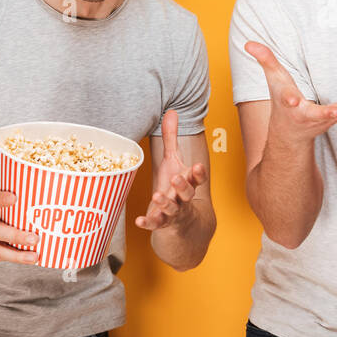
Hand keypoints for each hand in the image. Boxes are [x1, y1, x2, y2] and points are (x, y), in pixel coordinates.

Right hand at [0, 191, 39, 265]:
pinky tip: (32, 258)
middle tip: (34, 238)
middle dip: (16, 235)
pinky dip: (18, 258)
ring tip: (34, 256)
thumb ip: (8, 207)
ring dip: (18, 255)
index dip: (1, 199)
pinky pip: (4, 257)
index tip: (14, 197)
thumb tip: (43, 200)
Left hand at [137, 110, 207, 231]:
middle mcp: (183, 198)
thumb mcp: (173, 161)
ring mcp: (174, 212)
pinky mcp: (162, 223)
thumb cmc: (175, 185)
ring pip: (173, 209)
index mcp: (188, 182)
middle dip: (183, 186)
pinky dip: (148, 223)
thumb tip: (171, 111)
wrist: (183, 221)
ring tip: (157, 196)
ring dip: (166, 203)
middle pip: (187, 193)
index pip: (197, 177)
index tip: (197, 166)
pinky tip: (139, 221)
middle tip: (177, 178)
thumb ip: (171, 138)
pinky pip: (156, 224)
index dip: (198, 173)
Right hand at [244, 41, 336, 145]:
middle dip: (323, 114)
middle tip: (335, 113)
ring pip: (336, 114)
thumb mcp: (273, 80)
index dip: (290, 99)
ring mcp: (320, 119)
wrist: (289, 133)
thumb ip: (265, 60)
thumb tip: (249, 43)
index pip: (287, 99)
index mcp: (288, 103)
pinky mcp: (333, 119)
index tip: (293, 100)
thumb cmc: (282, 102)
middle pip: (314, 113)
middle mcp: (304, 114)